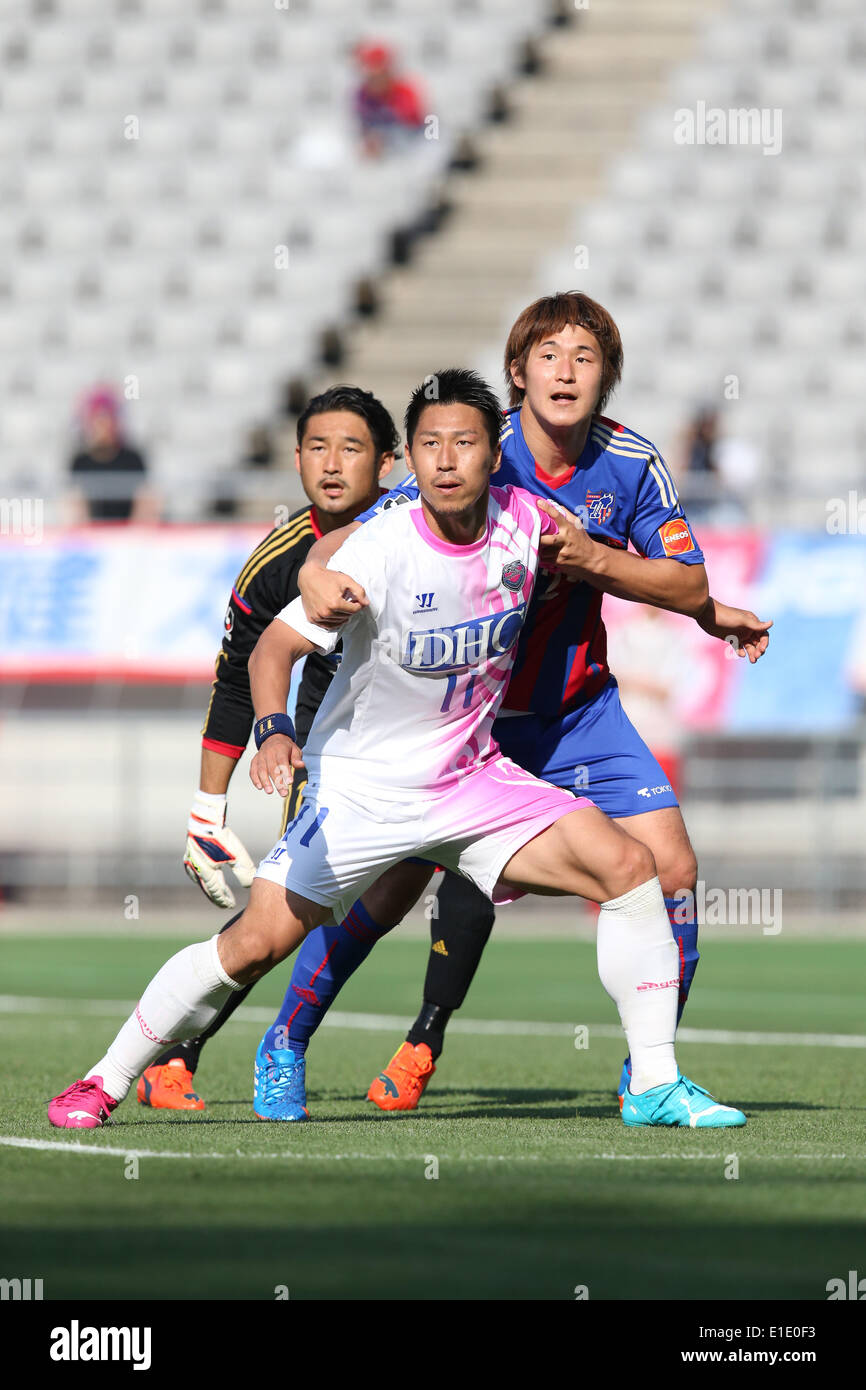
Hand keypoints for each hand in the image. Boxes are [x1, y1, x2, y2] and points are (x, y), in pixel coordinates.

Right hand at [183, 794, 255, 908]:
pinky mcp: (189, 853)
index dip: (224, 899)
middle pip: (208, 888)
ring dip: (210, 888)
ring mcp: (190, 861)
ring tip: (217, 892)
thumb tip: (249, 885)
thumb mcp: (237, 854)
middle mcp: (196, 869)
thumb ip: (244, 871)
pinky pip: (196, 871)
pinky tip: (207, 876)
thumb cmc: (221, 836)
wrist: (206, 818)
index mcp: (206, 872)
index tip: (230, 905)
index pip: (216, 891)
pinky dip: (203, 877)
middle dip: (217, 896)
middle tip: (225, 903)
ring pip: (201, 881)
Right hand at [250, 733, 304, 795]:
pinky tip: (259, 787)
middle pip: (272, 768)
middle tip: (283, 792)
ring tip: (270, 791)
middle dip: (277, 781)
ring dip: (265, 782)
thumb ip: (297, 758)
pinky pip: (253, 771)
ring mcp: (260, 757)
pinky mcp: (254, 761)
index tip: (290, 782)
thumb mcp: (294, 749)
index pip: (282, 761)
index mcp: (280, 749)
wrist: (272, 738)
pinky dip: (255, 779)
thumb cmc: (285, 747)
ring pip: (261, 770)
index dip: (286, 772)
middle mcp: (269, 753)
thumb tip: (301, 765)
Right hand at [298, 562, 367, 628]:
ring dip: (342, 615)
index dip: (357, 604)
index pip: (354, 610)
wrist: (308, 577)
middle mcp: (326, 612)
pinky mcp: (312, 619)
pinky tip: (334, 613)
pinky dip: (333, 621)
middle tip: (345, 600)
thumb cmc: (328, 577)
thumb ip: (359, 591)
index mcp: (335, 603)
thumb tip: (366, 603)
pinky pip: (328, 626)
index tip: (354, 599)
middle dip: (349, 609)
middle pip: (347, 616)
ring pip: (338, 622)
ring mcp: (318, 617)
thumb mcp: (346, 580)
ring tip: (339, 605)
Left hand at [537, 499, 598, 575]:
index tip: (538, 502)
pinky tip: (539, 552)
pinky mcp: (559, 562)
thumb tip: (554, 504)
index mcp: (569, 528)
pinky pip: (545, 558)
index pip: (558, 516)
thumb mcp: (578, 525)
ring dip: (538, 547)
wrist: (591, 558)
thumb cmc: (582, 539)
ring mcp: (562, 552)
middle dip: (538, 538)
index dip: (548, 508)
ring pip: (544, 550)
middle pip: (548, 539)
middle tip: (529, 533)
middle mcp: (566, 540)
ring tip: (533, 543)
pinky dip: (540, 555)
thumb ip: (567, 515)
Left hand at [697, 597, 772, 662]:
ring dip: (751, 653)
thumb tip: (772, 623)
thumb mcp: (742, 620)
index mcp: (752, 622)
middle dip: (758, 650)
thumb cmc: (726, 616)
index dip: (764, 643)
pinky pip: (738, 647)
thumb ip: (756, 624)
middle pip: (757, 642)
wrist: (707, 615)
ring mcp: (739, 633)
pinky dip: (741, 651)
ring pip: (748, 646)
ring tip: (753, 661)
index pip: (763, 634)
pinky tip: (741, 654)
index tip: (761, 650)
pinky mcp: (730, 638)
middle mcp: (747, 628)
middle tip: (756, 657)